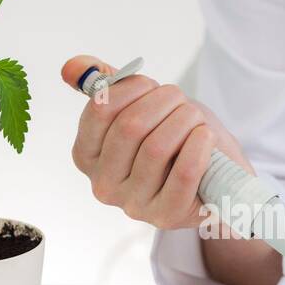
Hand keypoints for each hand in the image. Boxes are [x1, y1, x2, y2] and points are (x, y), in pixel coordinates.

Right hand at [59, 54, 251, 229]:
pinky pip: (183, 173)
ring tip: (195, 119)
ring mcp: (134, 205)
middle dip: (163, 102)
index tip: (151, 86)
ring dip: (185, 120)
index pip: (100, 109)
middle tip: (180, 100)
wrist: (212, 175)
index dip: (133, 87)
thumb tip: (71, 67)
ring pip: (157, 147)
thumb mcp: (139, 106)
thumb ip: (106, 86)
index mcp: (87, 156)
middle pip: (130, 126)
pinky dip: (198, 146)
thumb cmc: (173, 137)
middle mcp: (103, 185)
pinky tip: (205, 136)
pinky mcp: (167, 216)